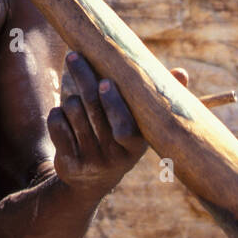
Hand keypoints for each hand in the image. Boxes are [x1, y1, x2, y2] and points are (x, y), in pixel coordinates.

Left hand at [48, 53, 188, 196]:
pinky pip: (56, 123)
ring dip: (70, 97)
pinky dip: (57, 113)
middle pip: (92, 108)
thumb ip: (158, 100)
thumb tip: (182, 73)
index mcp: (136, 146)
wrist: (90, 181)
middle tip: (74, 56)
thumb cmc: (119, 140)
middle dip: (83, 77)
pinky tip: (64, 114)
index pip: (123, 125)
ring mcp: (90, 161)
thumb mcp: (141, 126)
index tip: (106, 80)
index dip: (112, 102)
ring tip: (74, 95)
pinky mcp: (68, 163)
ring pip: (72, 111)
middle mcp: (114, 157)